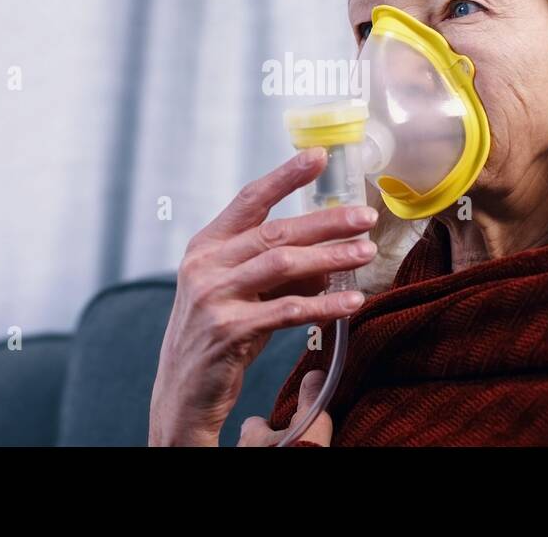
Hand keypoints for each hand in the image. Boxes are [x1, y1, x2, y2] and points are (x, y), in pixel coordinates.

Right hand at [148, 148, 375, 445]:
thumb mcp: (246, 294)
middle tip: (365, 216)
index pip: (249, 200)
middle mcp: (205, 265)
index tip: (319, 156)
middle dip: (325, 222)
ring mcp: (213, 296)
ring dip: (331, 257)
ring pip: (283, 265)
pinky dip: (324, 305)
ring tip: (366, 254)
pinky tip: (351, 302)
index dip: (285, 176)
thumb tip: (330, 258)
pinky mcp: (228, 330)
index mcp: (206, 246)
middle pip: (275, 231)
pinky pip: (287, 310)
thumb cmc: (218, 336)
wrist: (182, 392)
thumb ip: (281, 273)